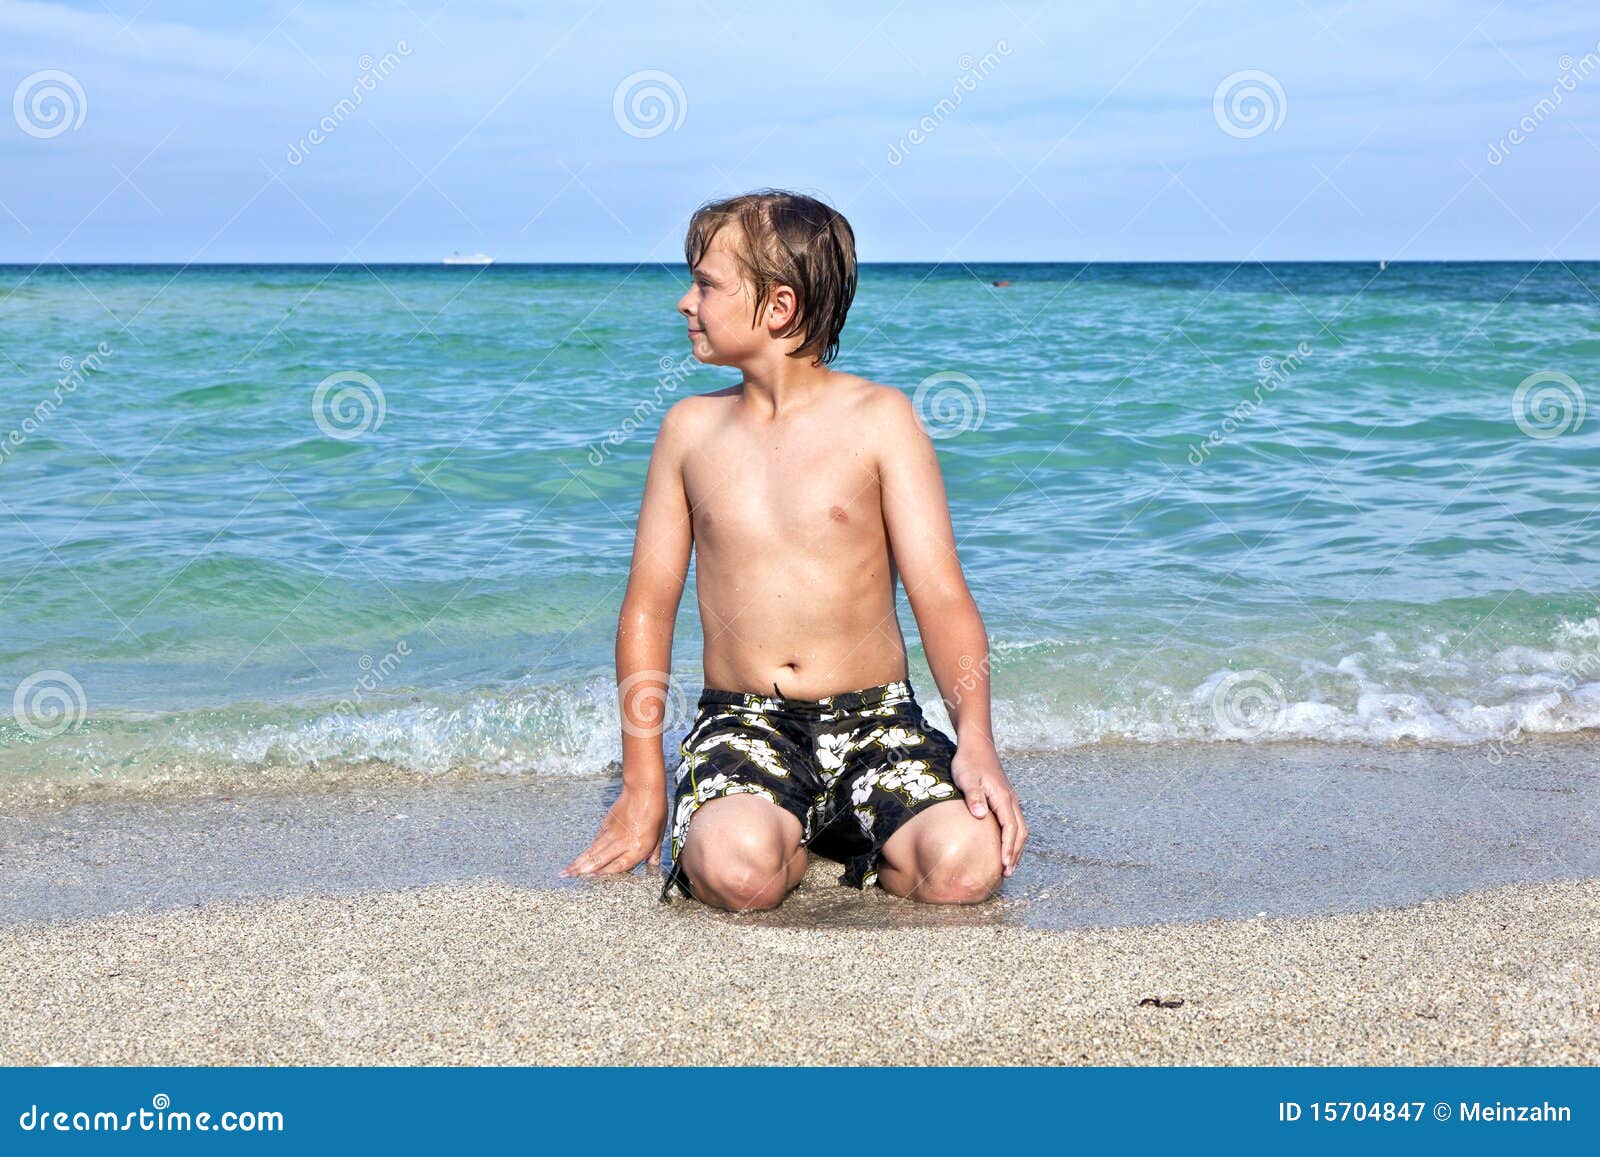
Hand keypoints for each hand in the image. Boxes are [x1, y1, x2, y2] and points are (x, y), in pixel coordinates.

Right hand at [559, 787, 665, 877]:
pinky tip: (581, 856)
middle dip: (582, 870)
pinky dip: (588, 849)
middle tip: (568, 876)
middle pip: (600, 859)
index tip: (591, 878)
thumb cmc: (655, 809)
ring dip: (579, 861)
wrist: (643, 789)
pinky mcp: (606, 824)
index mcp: (638, 847)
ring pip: (594, 850)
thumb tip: (653, 865)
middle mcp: (622, 842)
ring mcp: (612, 833)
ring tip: (567, 870)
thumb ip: (655, 852)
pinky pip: (596, 840)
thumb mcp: (660, 833)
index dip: (604, 873)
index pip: (618, 866)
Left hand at [950, 744, 1027, 876]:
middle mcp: (1011, 800)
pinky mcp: (1006, 799)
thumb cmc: (969, 761)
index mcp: (1002, 797)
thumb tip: (980, 815)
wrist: (977, 744)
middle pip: (1020, 832)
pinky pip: (1015, 823)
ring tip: (1008, 865)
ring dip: (1016, 847)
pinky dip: (1014, 838)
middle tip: (1007, 873)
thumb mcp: (966, 778)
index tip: (1003, 864)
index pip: (1010, 828)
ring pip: (1020, 828)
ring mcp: (1010, 799)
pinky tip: (1005, 846)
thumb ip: (973, 796)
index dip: (1007, 847)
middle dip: (1015, 853)